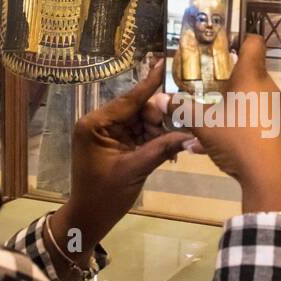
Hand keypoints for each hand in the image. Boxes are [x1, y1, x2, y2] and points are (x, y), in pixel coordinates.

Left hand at [52, 60, 190, 264]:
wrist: (89, 218)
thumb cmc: (105, 196)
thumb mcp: (134, 170)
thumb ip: (162, 148)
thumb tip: (192, 135)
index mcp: (95, 124)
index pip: (128, 100)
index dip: (150, 84)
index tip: (164, 62)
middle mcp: (99, 123)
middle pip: (138, 109)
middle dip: (160, 116)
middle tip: (182, 123)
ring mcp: (108, 134)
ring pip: (142, 122)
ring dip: (160, 130)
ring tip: (179, 137)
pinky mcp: (116, 145)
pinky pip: (140, 134)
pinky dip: (155, 140)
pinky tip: (171, 144)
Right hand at [173, 34, 280, 214]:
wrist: (271, 176)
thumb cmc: (237, 139)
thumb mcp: (203, 124)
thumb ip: (182, 109)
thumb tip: (160, 99)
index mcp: (251, 76)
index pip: (253, 42)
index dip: (239, 38)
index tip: (221, 46)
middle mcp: (267, 88)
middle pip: (247, 73)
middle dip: (225, 79)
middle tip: (204, 85)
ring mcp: (275, 109)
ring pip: (248, 99)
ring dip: (228, 105)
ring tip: (205, 119)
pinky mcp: (277, 129)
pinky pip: (252, 119)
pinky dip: (236, 125)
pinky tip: (213, 146)